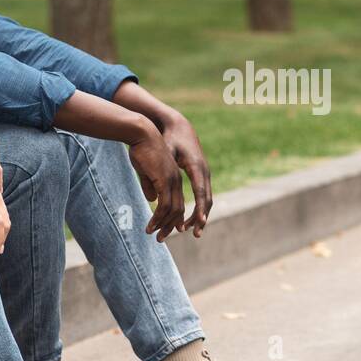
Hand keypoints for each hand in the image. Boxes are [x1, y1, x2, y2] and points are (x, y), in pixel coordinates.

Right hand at [127, 122, 184, 241]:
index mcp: (173, 177)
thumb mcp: (145, 170)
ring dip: (164, 225)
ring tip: (155, 235)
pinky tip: (150, 226)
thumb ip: (150, 185)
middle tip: (161, 238)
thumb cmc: (140, 148)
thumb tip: (152, 200)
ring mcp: (172, 181)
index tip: (168, 230)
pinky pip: (165, 206)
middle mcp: (176, 180)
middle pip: (179, 210)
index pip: (178, 202)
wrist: (141, 133)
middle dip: (171, 226)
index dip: (174, 218)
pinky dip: (158, 219)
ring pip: (173, 211)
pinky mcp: (166, 181)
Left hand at [160, 112, 213, 237]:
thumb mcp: (163, 155)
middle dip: (200, 218)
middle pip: (207, 200)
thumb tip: (153, 200)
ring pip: (206, 199)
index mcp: (195, 167)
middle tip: (194, 234)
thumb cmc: (169, 138)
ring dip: (199, 215)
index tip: (199, 223)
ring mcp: (204, 173)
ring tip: (189, 230)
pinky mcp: (201, 174)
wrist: (178, 125)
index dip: (200, 209)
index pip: (201, 192)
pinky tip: (188, 218)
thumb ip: (158, 175)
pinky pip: (203, 194)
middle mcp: (204, 171)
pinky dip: (198, 208)